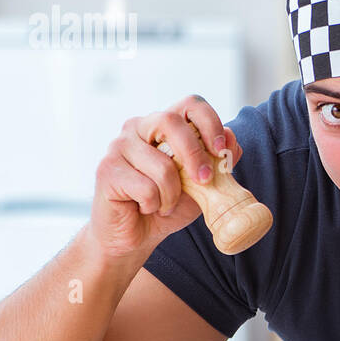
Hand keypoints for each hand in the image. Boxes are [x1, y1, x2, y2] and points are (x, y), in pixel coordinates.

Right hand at [91, 94, 243, 259]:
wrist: (134, 236)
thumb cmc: (167, 206)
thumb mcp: (202, 185)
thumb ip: (218, 163)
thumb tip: (233, 140)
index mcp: (163, 125)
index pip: (189, 104)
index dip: (210, 122)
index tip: (221, 149)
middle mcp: (138, 127)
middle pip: (171, 121)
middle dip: (194, 154)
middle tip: (204, 180)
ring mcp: (118, 146)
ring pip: (162, 165)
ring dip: (173, 194)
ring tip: (165, 205)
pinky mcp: (106, 170)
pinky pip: (145, 188)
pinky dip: (155, 205)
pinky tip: (146, 209)